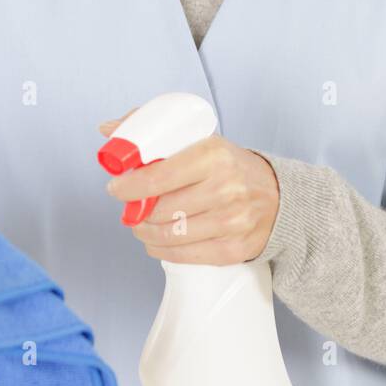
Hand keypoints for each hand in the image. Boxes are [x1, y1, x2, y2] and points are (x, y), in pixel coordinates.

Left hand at [97, 115, 278, 263]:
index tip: (116, 188)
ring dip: (146, 232)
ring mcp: (232, 221)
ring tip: (142, 224)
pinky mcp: (234, 249)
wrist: (278, 197)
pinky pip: (184, 256)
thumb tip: (107, 129)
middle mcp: (225, 188)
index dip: (128, 187)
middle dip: (137, 211)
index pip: (156, 177)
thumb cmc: (230, 167)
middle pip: (159, 210)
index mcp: (213, 154)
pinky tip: (158, 240)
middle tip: (132, 207)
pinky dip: (162, 250)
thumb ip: (153, 130)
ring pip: (169, 236)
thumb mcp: (200, 140)